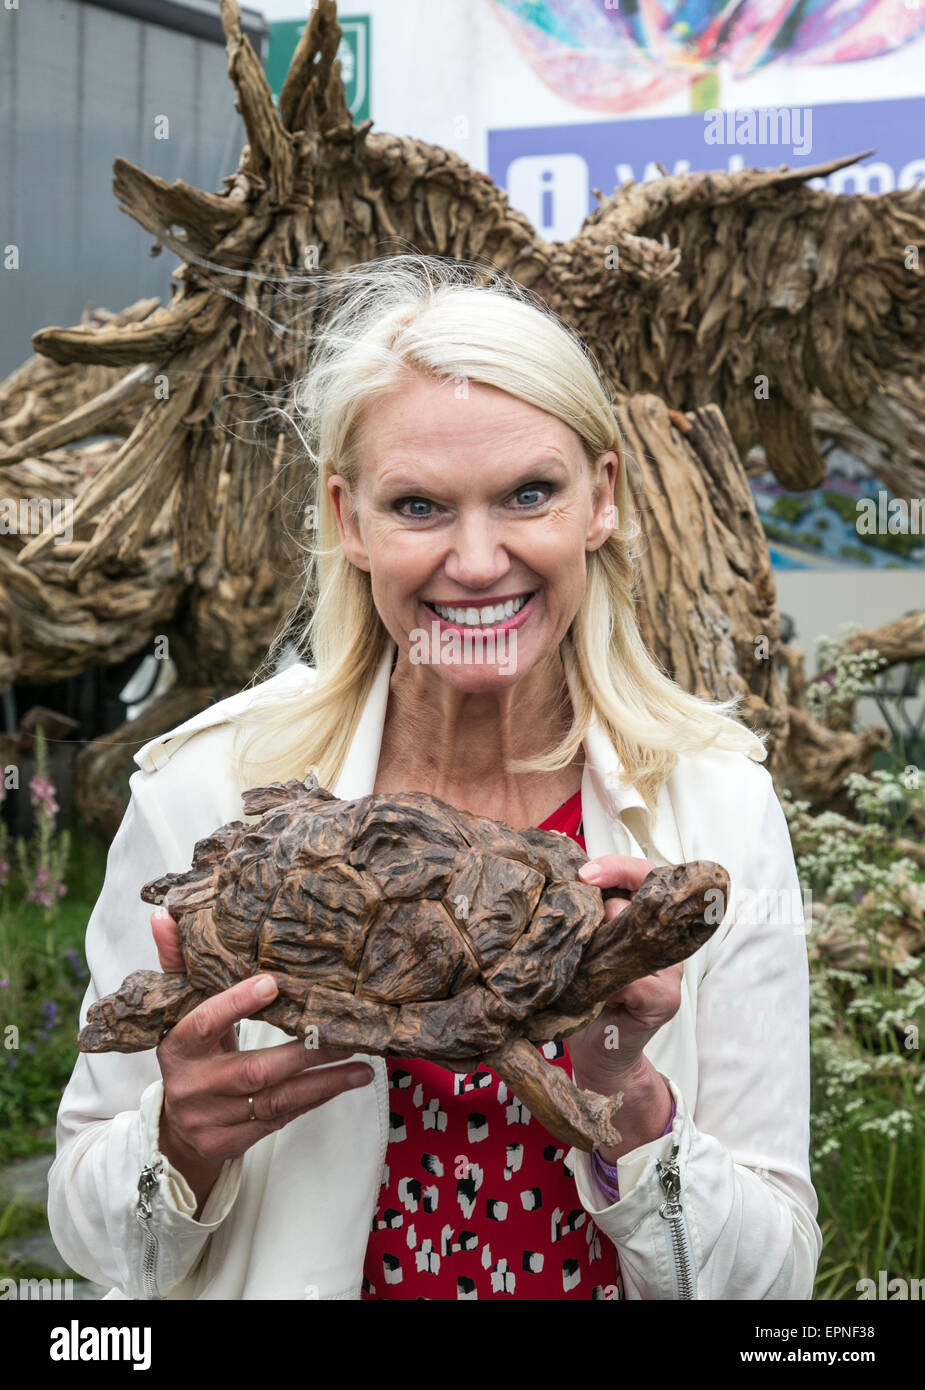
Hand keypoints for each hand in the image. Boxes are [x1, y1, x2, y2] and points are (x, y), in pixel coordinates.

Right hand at [150, 908, 373, 1215]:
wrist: (177, 1130)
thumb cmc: (193, 1054)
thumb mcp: (181, 1011)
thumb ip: (178, 964)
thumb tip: (163, 915)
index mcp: (177, 1044)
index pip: (205, 1021)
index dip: (237, 1003)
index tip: (273, 982)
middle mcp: (191, 1084)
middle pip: (253, 1069)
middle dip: (304, 1052)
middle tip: (345, 1032)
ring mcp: (209, 1118)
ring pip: (273, 1100)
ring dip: (322, 1082)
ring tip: (361, 1066)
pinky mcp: (229, 1144)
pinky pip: (279, 1120)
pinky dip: (313, 1100)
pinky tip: (343, 1083)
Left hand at [566, 856, 682, 1094]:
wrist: (598, 1053)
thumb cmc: (584, 993)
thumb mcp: (581, 947)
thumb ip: (584, 914)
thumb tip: (561, 871)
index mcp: (644, 918)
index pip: (644, 874)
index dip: (617, 867)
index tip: (584, 873)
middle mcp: (664, 937)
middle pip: (635, 901)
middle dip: (599, 912)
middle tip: (580, 934)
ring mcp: (671, 968)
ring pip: (634, 937)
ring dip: (601, 950)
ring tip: (585, 970)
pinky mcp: (668, 998)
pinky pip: (637, 980)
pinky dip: (611, 986)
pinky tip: (600, 997)